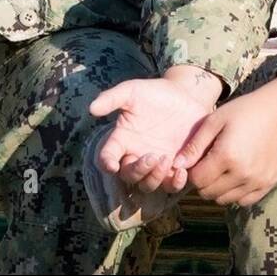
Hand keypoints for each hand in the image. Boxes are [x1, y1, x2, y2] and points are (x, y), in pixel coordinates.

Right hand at [88, 66, 220, 193]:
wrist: (184, 95)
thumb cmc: (154, 93)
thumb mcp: (132, 90)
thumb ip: (112, 98)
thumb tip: (91, 109)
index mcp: (122, 139)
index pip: (107, 156)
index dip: (106, 163)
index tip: (111, 165)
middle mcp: (136, 155)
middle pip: (128, 175)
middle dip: (138, 170)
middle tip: (152, 156)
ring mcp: (155, 164)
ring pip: (148, 185)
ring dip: (154, 178)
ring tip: (166, 159)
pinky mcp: (175, 167)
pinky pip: (171, 185)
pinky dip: (175, 183)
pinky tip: (181, 170)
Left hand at [176, 73, 276, 207]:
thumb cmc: (244, 111)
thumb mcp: (215, 120)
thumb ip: (195, 145)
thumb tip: (176, 166)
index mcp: (227, 156)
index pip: (197, 180)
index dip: (192, 172)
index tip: (198, 159)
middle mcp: (243, 174)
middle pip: (208, 193)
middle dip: (203, 181)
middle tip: (209, 163)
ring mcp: (257, 181)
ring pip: (225, 200)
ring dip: (218, 188)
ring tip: (223, 168)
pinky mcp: (268, 184)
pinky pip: (243, 201)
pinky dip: (236, 193)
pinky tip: (237, 174)